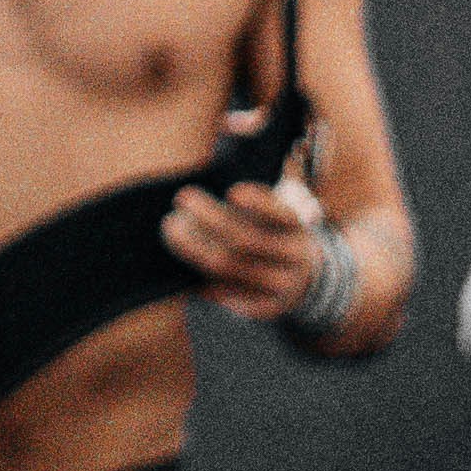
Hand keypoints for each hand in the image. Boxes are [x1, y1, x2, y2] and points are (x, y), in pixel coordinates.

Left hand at [165, 159, 332, 323]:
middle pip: (246, 240)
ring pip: (229, 267)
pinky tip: (183, 265)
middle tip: (181, 197)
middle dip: (210, 218)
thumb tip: (222, 161)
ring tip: (171, 227)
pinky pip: (226, 295)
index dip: (260, 203)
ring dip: (194, 246)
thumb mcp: (277, 207)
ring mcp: (281, 286)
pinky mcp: (264, 308)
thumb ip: (259, 190)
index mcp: (298, 228)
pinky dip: (203, 279)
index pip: (282, 214)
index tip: (232, 192)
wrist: (300, 279)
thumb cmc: (273, 231)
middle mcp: (294, 257)